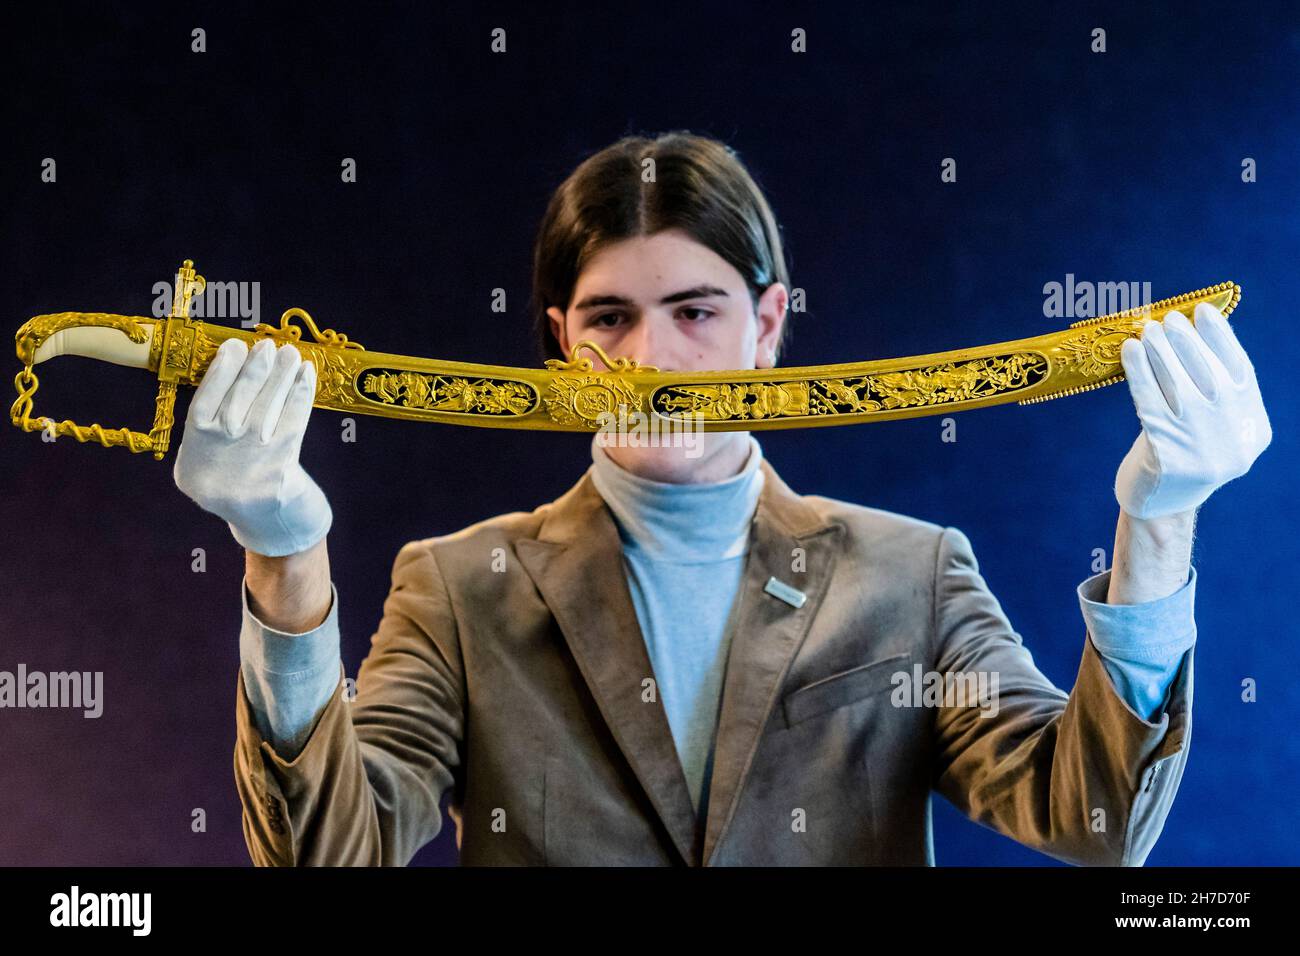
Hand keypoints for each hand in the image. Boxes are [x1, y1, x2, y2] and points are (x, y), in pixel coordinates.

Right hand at [173, 337, 332, 556]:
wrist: (272, 529)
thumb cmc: (240, 484)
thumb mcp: (211, 466)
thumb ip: (212, 431)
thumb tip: (230, 373)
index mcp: (194, 462)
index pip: (203, 406)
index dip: (219, 374)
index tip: (234, 347)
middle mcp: (217, 465)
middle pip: (237, 405)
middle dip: (255, 371)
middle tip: (267, 346)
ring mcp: (250, 468)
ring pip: (267, 410)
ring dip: (281, 377)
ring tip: (291, 353)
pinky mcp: (282, 472)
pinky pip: (293, 423)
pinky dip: (301, 396)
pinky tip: (307, 376)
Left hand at [1114, 302, 1271, 519]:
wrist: (1159, 506)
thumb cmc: (1181, 451)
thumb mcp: (1208, 424)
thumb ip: (1210, 389)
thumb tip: (1189, 331)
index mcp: (1254, 428)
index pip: (1241, 372)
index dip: (1221, 338)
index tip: (1203, 312)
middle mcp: (1234, 440)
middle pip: (1211, 376)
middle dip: (1188, 342)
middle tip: (1169, 318)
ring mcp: (1202, 449)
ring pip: (1180, 386)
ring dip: (1161, 352)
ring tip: (1147, 329)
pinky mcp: (1168, 455)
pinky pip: (1150, 402)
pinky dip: (1139, 372)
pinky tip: (1130, 351)